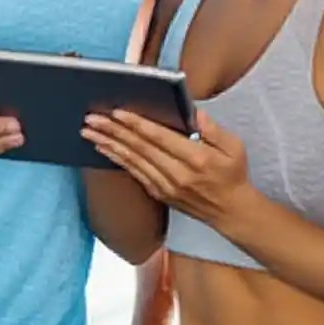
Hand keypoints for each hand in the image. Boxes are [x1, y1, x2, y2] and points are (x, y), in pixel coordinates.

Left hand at [82, 109, 250, 227]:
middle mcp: (178, 174)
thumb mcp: (234, 147)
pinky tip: (104, 149)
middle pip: (140, 148)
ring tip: (89, 132)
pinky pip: (134, 174)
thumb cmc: (233, 175)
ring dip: (109, 145)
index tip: (118, 112)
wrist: (231, 212)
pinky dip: (117, 160)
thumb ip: (213, 129)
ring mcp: (166, 186)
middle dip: (114, 131)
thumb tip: (193, 112)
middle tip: (92, 118)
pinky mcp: (159, 193)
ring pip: (132, 161)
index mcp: (197, 159)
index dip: (137, 124)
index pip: (160, 138)